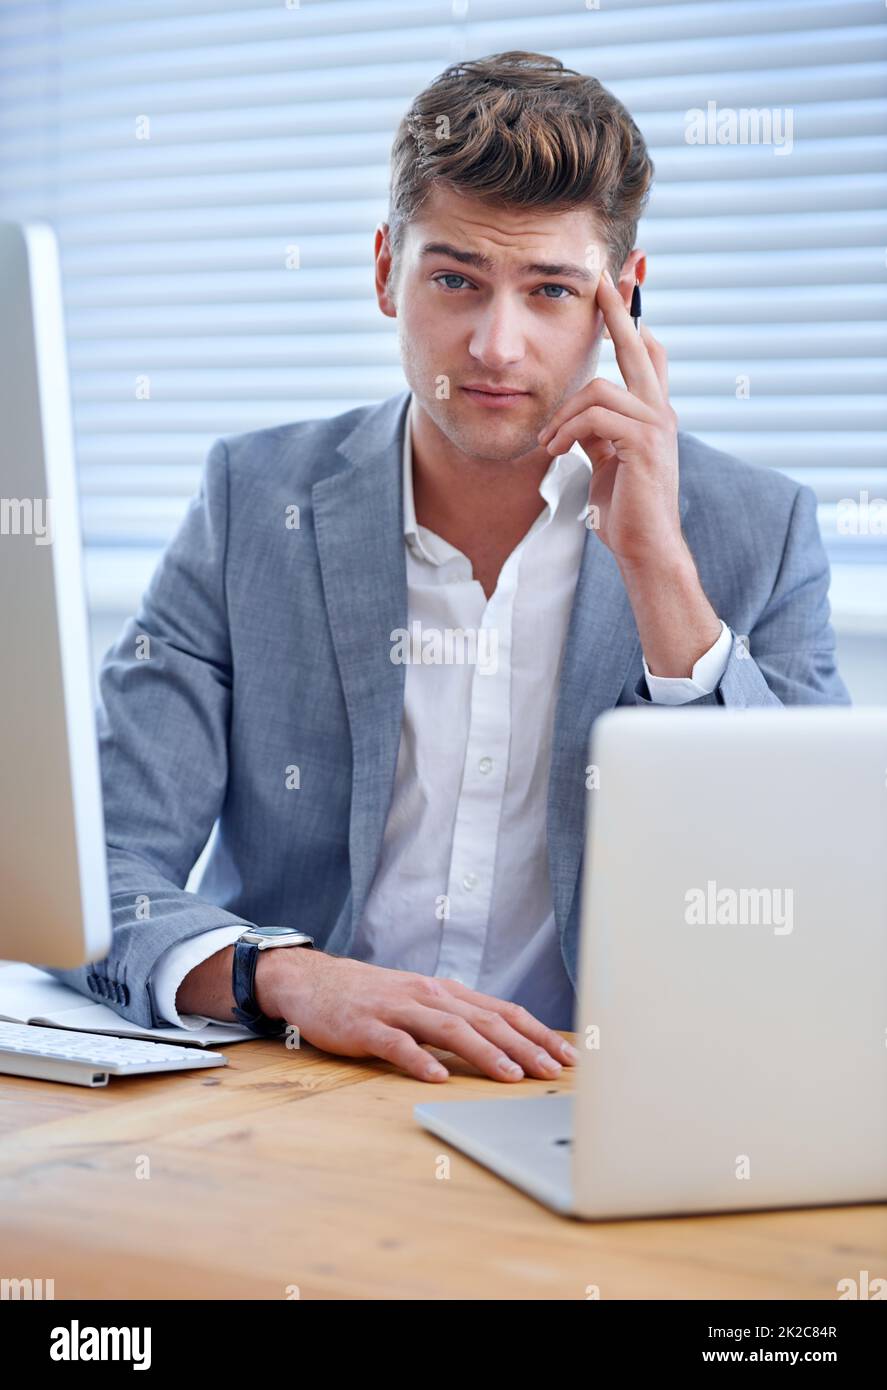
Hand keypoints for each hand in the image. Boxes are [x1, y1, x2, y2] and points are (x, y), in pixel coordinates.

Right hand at [256, 948, 576, 1083]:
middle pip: (484, 1020)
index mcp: (446, 993)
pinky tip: (437, 1078)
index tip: (567, 1056)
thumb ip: (456, 1019)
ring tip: (510, 1076)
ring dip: (483, 1053)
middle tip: (553, 1071)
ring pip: (449, 1030)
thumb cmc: (374, 998)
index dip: (536, 1033)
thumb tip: (504, 1045)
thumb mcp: (422, 1002)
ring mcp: (398, 1010)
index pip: (502, 1011)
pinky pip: (397, 1045)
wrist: (316, 982)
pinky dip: (419, 1060)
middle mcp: (429, 996)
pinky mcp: (368, 1027)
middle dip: (523, 1046)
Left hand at [536, 268, 682, 570]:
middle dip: (618, 310)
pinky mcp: (644, 444)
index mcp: (652, 411)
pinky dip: (568, 431)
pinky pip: (595, 416)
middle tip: (602, 276)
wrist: (645, 547)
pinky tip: (557, 452)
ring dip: (563, 416)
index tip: (619, 283)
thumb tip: (578, 414)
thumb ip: (596, 430)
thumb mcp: (605, 460)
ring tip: (550, 445)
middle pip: (640, 346)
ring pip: (599, 389)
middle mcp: (660, 411)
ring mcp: (656, 426)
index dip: (632, 319)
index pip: (647, 353)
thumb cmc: (625, 508)